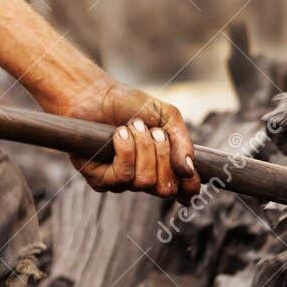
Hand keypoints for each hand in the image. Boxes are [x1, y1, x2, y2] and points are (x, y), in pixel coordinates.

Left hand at [39, 75, 200, 203]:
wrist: (96, 95)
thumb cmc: (131, 106)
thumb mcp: (167, 117)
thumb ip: (183, 142)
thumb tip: (188, 170)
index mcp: (163, 169)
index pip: (183, 192)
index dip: (190, 187)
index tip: (188, 172)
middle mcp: (144, 180)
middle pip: (166, 188)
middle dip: (163, 155)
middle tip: (154, 132)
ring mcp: (122, 183)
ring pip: (145, 181)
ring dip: (142, 147)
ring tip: (132, 127)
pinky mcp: (100, 181)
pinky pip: (123, 175)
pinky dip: (125, 149)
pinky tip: (118, 134)